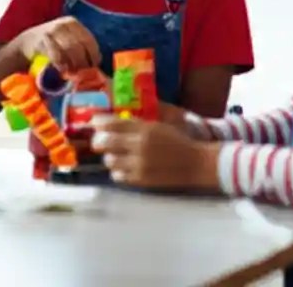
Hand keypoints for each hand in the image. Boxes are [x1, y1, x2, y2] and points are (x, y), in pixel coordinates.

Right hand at [19, 16, 100, 72]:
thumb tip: (98, 60)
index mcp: (73, 23)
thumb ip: (82, 46)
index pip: (89, 40)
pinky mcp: (41, 41)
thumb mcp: (68, 39)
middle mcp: (63, 24)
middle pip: (79, 46)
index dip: (93, 55)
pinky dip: (61, 64)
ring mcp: (51, 31)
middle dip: (83, 62)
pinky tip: (62, 70)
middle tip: (82, 74)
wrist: (27, 42)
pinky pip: (55, 55)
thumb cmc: (52, 43)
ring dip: (73, 64)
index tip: (94, 67)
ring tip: (73, 73)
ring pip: (69, 50)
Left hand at [90, 115, 221, 191]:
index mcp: (144, 128)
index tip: (95, 122)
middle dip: (98, 140)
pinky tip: (125, 167)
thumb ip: (140, 120)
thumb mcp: (161, 123)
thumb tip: (119, 113)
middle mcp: (138, 146)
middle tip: (101, 141)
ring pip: (109, 160)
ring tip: (116, 155)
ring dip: (110, 157)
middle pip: (104, 142)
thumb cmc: (179, 140)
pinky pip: (118, 175)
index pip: (111, 123)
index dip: (98, 122)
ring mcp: (138, 164)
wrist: (197, 163)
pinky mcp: (141, 180)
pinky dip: (118, 171)